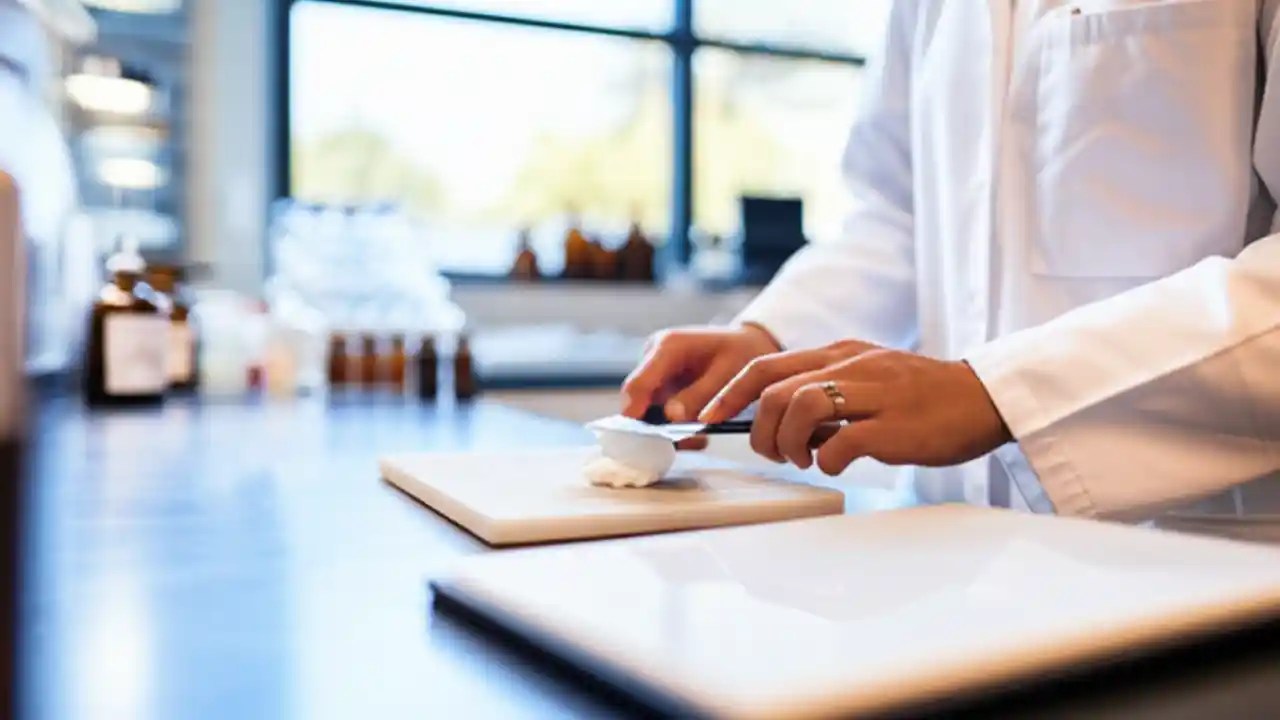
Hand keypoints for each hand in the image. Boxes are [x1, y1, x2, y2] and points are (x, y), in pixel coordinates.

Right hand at [620, 325, 781, 451]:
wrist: (750, 344)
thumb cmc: (743, 354)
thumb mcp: (730, 373)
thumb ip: (700, 394)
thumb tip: (671, 416)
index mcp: (668, 346)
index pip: (638, 384)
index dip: (634, 413)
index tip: (642, 439)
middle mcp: (653, 357)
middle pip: (639, 400)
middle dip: (659, 427)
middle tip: (692, 442)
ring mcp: (655, 372)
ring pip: (648, 410)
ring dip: (670, 428)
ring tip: (701, 439)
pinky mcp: (660, 385)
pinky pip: (659, 411)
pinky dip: (676, 425)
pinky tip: (700, 432)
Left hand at [702, 345, 1011, 472]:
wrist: (982, 398)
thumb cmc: (921, 397)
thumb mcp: (867, 377)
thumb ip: (826, 390)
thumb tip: (783, 424)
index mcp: (839, 353)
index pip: (765, 366)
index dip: (728, 393)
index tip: (709, 417)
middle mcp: (851, 365)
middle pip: (774, 390)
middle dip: (758, 428)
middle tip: (774, 452)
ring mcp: (872, 393)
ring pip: (798, 406)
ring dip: (788, 442)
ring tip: (804, 458)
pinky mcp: (892, 426)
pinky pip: (839, 443)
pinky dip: (825, 460)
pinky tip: (834, 465)